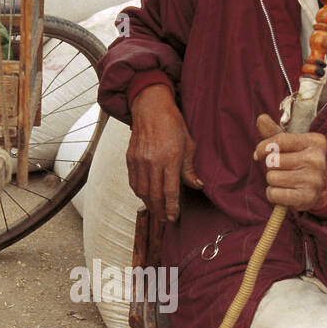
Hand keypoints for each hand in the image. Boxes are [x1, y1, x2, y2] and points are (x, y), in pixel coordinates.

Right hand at [127, 85, 202, 220]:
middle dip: (160, 210)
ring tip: (156, 211)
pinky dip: (139, 192)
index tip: (173, 217)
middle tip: (164, 220)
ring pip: (142, 191)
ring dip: (149, 204)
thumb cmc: (172, 124)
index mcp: (169, 158)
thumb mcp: (188, 144)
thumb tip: (197, 185)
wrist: (150, 107)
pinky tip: (145, 196)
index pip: (170, 191)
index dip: (172, 208)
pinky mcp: (130, 158)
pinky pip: (133, 182)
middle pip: (154, 195)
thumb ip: (190, 168)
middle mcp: (152, 162)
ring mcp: (139, 161)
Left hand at [254, 115, 326, 211]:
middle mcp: (316, 159)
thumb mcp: (291, 144)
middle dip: (271, 167)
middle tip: (283, 169)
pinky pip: (275, 194)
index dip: (263, 148)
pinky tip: (284, 192)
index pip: (278, 141)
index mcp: (315, 141)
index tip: (260, 153)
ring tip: (285, 180)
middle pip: (273, 161)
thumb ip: (274, 132)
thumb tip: (261, 118)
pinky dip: (273, 194)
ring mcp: (313, 180)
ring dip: (272, 181)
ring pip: (272, 178)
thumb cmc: (300, 161)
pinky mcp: (307, 197)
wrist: (321, 187)